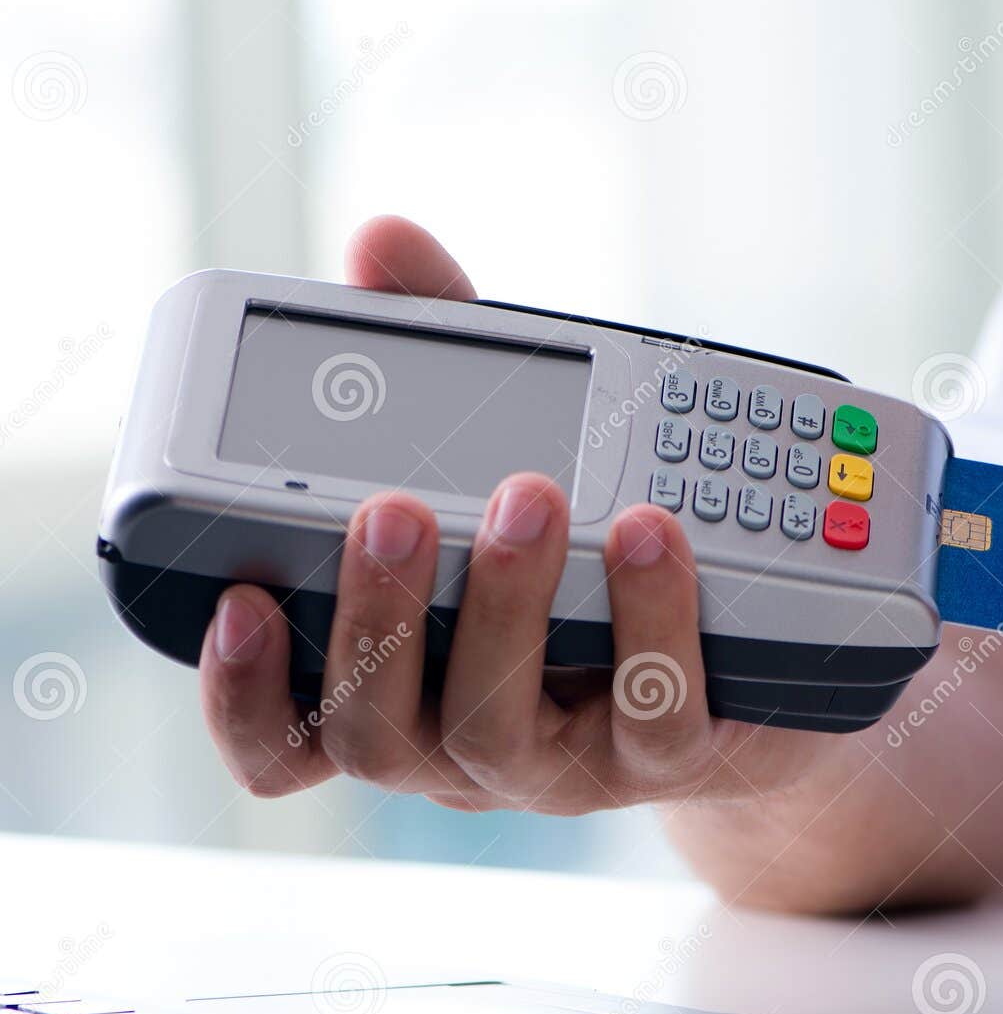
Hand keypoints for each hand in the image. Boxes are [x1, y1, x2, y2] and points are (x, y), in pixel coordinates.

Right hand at [199, 216, 831, 816]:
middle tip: (396, 509)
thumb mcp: (510, 448)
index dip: (243, 692)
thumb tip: (381, 249)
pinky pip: (654, 719)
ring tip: (535, 496)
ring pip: (498, 731)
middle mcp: (462, 746)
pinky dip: (651, 621)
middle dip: (376, 615)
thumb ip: (441, 359)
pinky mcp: (667, 757)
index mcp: (401, 687)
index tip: (240, 599)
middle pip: (376, 732)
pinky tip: (652, 532)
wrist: (750, 652)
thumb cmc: (591, 556)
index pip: (285, 740)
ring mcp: (562, 764)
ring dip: (507, 607)